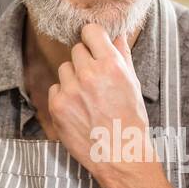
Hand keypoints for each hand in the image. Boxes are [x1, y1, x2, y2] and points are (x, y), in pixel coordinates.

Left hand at [46, 23, 155, 187]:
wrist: (120, 155)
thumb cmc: (130, 121)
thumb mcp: (133, 84)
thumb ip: (122, 55)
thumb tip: (116, 35)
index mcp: (110, 65)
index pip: (90, 31)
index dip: (93, 39)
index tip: (95, 46)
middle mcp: (88, 74)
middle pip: (76, 50)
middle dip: (85, 61)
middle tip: (95, 80)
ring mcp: (70, 90)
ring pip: (64, 69)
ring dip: (73, 78)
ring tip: (88, 98)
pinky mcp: (57, 106)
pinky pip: (55, 88)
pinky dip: (64, 96)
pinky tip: (78, 109)